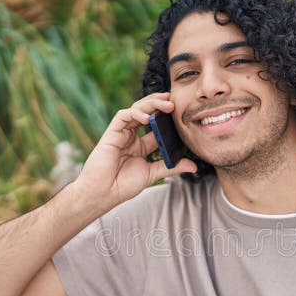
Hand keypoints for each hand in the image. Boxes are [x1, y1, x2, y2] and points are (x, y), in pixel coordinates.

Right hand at [72, 93, 196, 211]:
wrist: (103, 193)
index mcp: (141, 146)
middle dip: (160, 105)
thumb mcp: (152, 174)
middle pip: (147, 113)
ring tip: (166, 104)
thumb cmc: (123, 185)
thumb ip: (171, 167)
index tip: (182, 114)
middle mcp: (131, 136)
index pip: (156, 126)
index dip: (168, 118)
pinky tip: (147, 116)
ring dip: (151, 104)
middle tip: (175, 102)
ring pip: (136, 110)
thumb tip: (193, 166)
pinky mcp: (112, 132)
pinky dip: (136, 113)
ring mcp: (121, 133)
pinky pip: (124, 116)